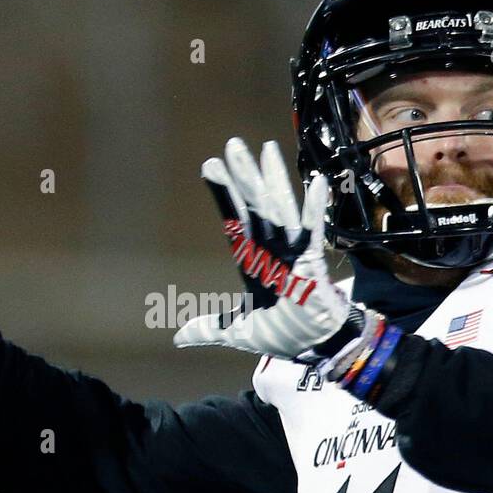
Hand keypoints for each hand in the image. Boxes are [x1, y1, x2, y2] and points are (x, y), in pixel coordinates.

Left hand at [173, 138, 360, 361]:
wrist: (315, 347)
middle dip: (244, 177)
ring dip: (273, 182)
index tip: (210, 166)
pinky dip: (314, 211)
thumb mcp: (239, 332)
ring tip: (267, 150)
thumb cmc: (283, 333)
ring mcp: (292, 253)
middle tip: (233, 144)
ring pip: (280, 212)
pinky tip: (315, 184)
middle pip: (255, 207)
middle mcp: (271, 249)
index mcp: (253, 260)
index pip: (235, 221)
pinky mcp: (313, 263)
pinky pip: (313, 234)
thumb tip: (178, 337)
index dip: (224, 195)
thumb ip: (211, 328)